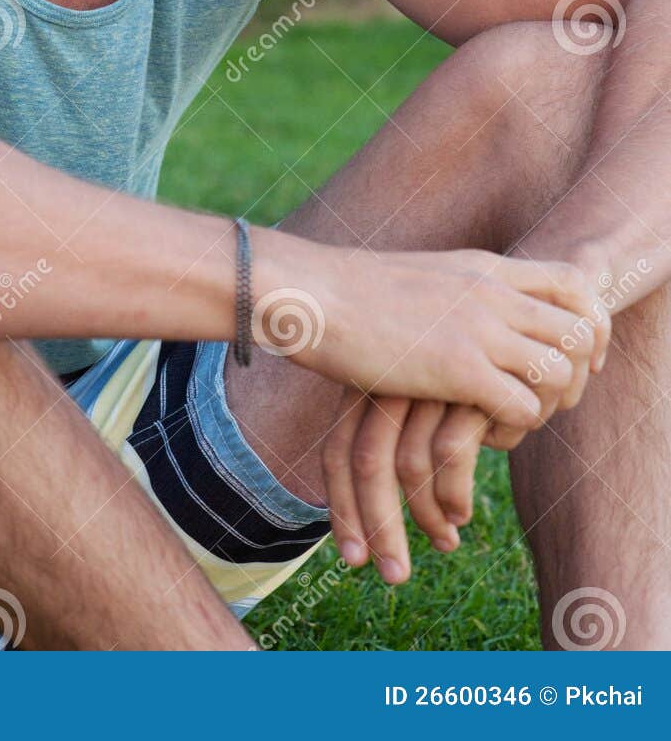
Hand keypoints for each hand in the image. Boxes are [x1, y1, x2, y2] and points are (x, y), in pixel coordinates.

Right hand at [262, 239, 605, 430]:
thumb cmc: (355, 291)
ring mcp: (479, 328)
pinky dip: (513, 428)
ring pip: (559, 373)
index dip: (588, 324)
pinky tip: (480, 429)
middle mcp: (494, 292)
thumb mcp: (427, 274)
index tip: (574, 357)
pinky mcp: (457, 369)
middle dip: (576, 374)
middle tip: (547, 401)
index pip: (576, 283)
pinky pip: (523, 407)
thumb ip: (464, 289)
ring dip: (545, 405)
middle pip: (580, 331)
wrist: (314, 294)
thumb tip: (481, 311)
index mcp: (487, 267)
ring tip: (510, 418)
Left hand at [321, 322, 608, 586]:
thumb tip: (387, 495)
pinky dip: (456, 492)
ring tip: (443, 544)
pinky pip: (452, 451)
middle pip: (365, 460)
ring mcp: (426, 377)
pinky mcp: (466, 381)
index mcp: (369, 376)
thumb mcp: (422, 372)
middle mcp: (390, 376)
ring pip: (409, 464)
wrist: (518, 282)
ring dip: (422, 519)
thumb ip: (402, 418)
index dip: (343, 508)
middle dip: (376, 527)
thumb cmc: (465, 337)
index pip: (340, 450)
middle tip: (392, 577)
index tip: (351, 558)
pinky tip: (464, 511)